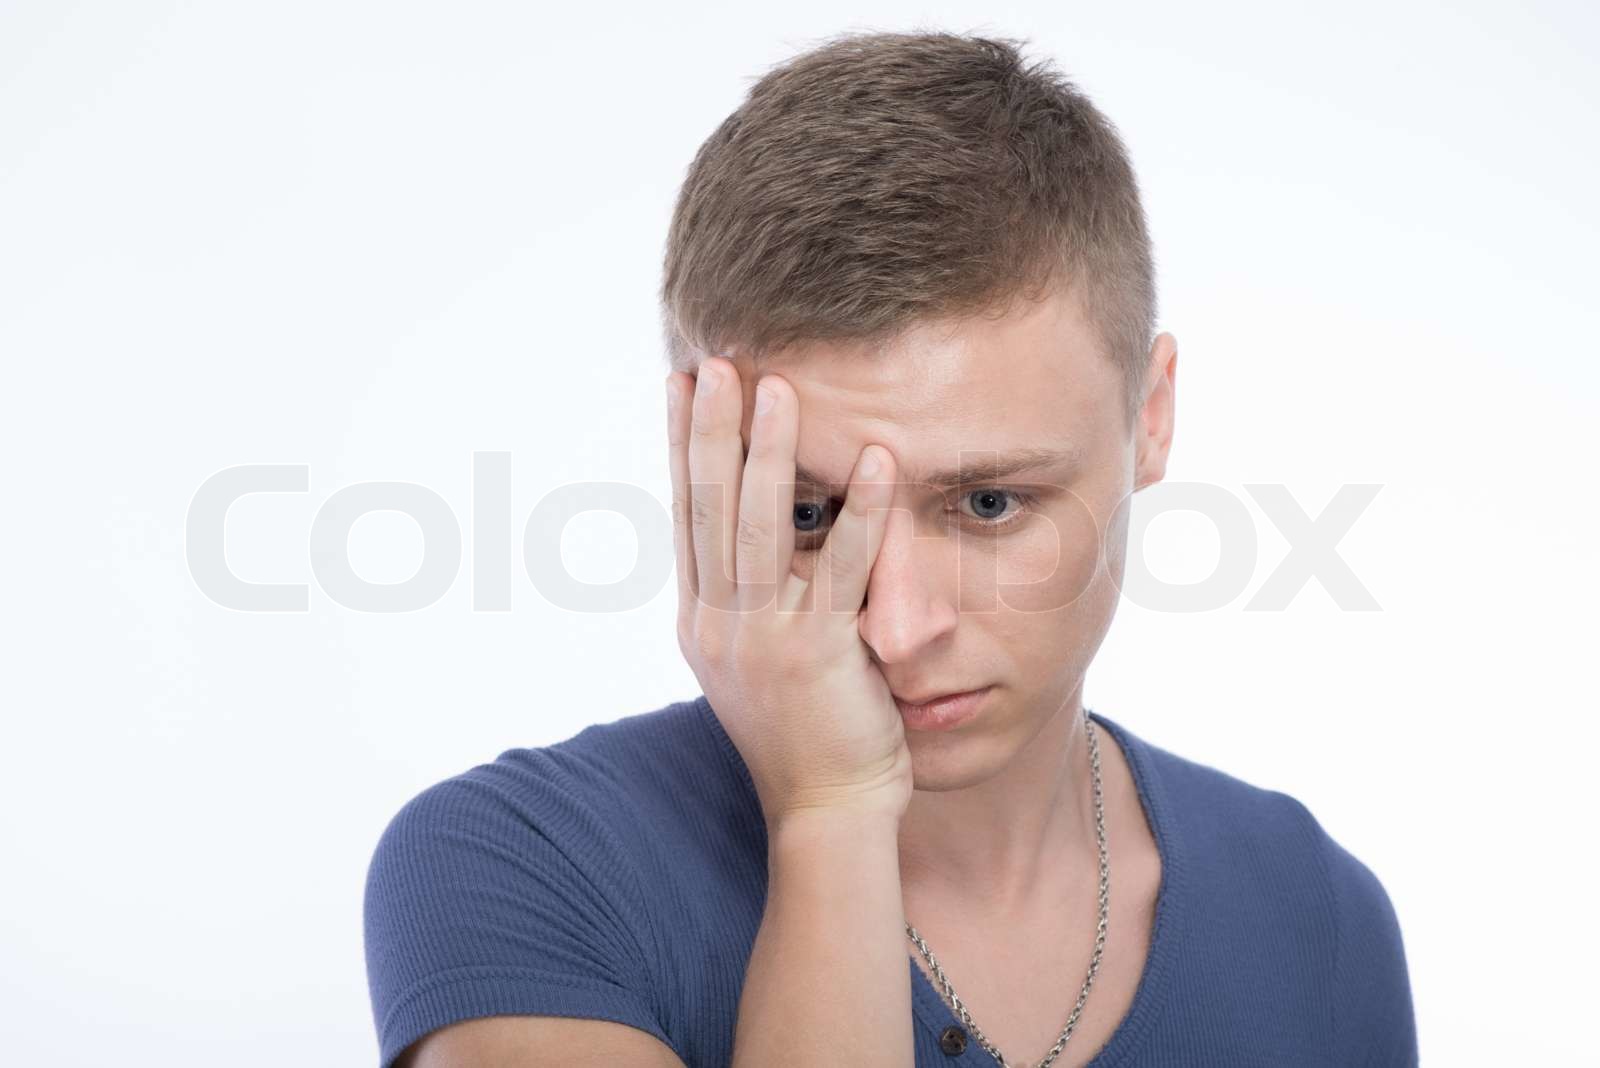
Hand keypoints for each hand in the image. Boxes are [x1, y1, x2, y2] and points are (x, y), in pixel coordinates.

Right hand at [665, 356, 911, 826]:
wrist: (825, 813)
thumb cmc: (804, 733)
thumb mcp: (756, 660)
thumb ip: (751, 598)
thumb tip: (759, 535)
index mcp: (703, 619)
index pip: (687, 513)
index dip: (684, 444)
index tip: (681, 382)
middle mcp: (719, 622)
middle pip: (710, 506)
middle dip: (712, 428)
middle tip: (716, 360)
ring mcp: (762, 638)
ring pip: (760, 525)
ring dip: (769, 450)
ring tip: (779, 385)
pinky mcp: (816, 654)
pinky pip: (841, 567)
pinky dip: (859, 509)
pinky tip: (877, 457)